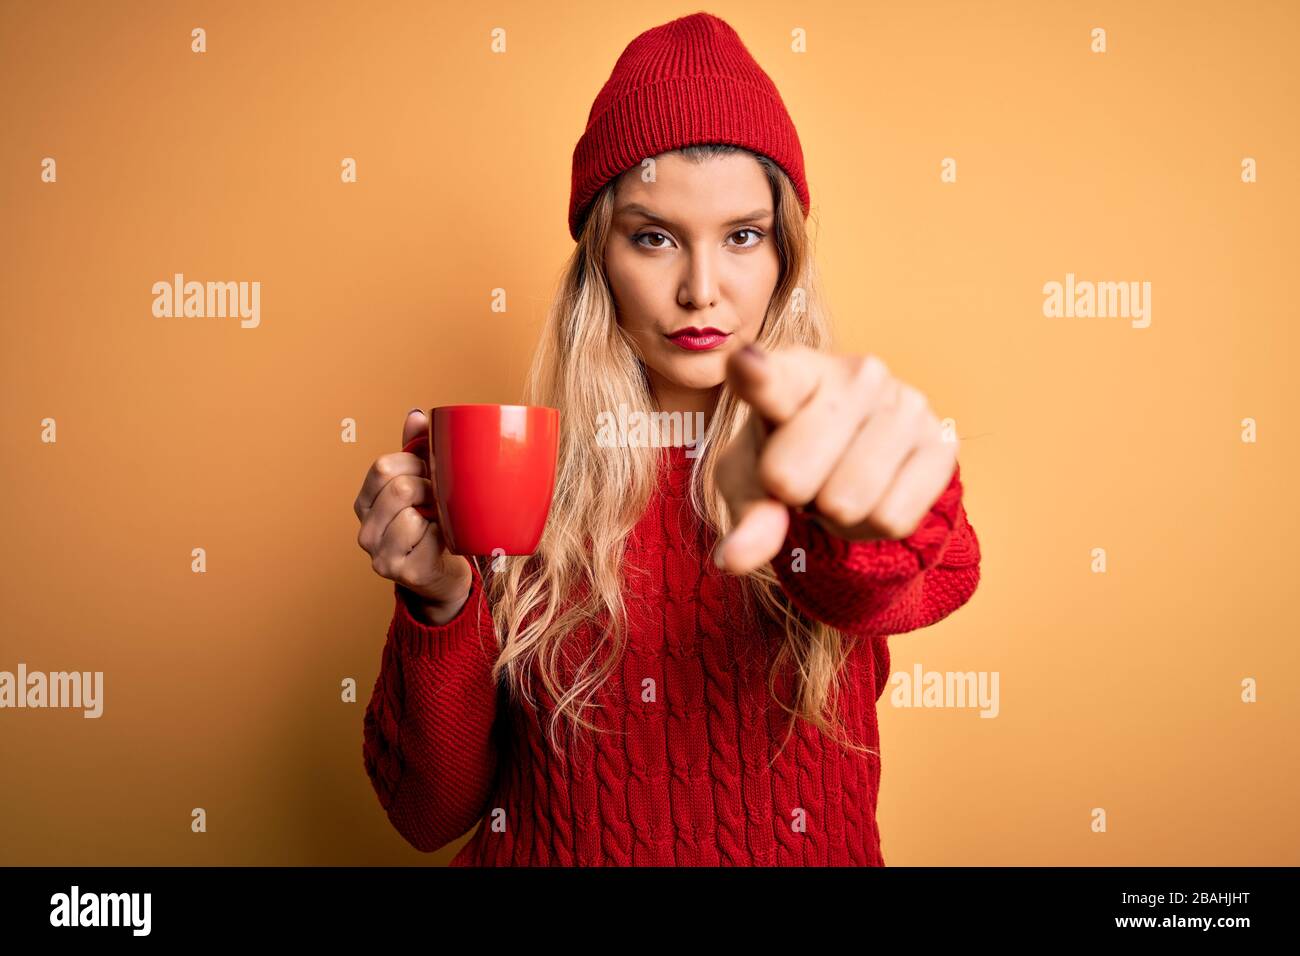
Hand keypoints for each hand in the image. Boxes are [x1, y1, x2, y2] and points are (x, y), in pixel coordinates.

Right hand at [354, 409, 472, 621]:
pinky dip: (444, 535)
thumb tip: (415, 415)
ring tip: (439, 521)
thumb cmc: (432, 524)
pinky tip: (442, 542)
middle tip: (440, 498)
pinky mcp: (403, 573)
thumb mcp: (421, 484)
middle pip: (399, 488)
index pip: (383, 467)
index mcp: (364, 503)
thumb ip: (415, 450)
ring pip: (413, 515)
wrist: (444, 575)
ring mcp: (380, 556)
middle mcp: (365, 531)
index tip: (429, 471)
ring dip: (437, 514)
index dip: (415, 463)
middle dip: (429, 487)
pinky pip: (430, 538)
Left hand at [713, 343, 957, 574]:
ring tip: (838, 483)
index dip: (754, 375)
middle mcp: (857, 373)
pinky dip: (872, 528)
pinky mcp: (942, 441)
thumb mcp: (751, 480)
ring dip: (835, 515)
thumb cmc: (787, 457)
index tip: (744, 364)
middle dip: (791, 496)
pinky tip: (873, 494)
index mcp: (794, 371)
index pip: (772, 378)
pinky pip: (892, 519)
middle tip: (804, 477)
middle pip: (792, 477)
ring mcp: (906, 402)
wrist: (854, 458)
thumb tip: (735, 558)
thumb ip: (746, 512)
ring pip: (848, 503)